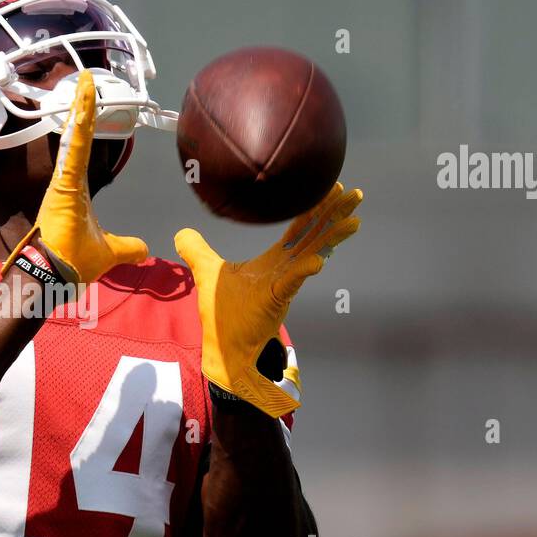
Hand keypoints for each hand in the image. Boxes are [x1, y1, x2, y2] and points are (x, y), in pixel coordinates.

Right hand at [2, 69, 147, 283]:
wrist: (55, 277)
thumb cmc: (72, 263)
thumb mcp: (110, 252)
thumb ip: (127, 247)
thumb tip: (144, 249)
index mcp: (76, 190)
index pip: (83, 150)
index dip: (87, 125)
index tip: (91, 101)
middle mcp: (68, 181)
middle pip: (77, 136)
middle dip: (83, 107)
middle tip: (88, 78)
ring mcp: (64, 182)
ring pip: (75, 138)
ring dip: (82, 109)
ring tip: (88, 81)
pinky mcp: (64, 185)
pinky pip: (74, 150)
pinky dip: (80, 126)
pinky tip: (85, 105)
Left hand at [175, 182, 362, 416]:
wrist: (223, 349)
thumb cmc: (222, 315)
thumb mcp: (206, 272)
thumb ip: (197, 251)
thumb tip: (181, 233)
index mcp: (273, 262)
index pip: (298, 229)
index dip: (313, 209)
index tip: (329, 188)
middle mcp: (284, 271)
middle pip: (314, 237)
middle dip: (334, 216)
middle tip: (355, 194)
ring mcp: (282, 285)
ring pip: (312, 255)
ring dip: (332, 238)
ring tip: (354, 221)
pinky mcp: (273, 301)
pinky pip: (291, 283)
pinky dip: (303, 272)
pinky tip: (318, 262)